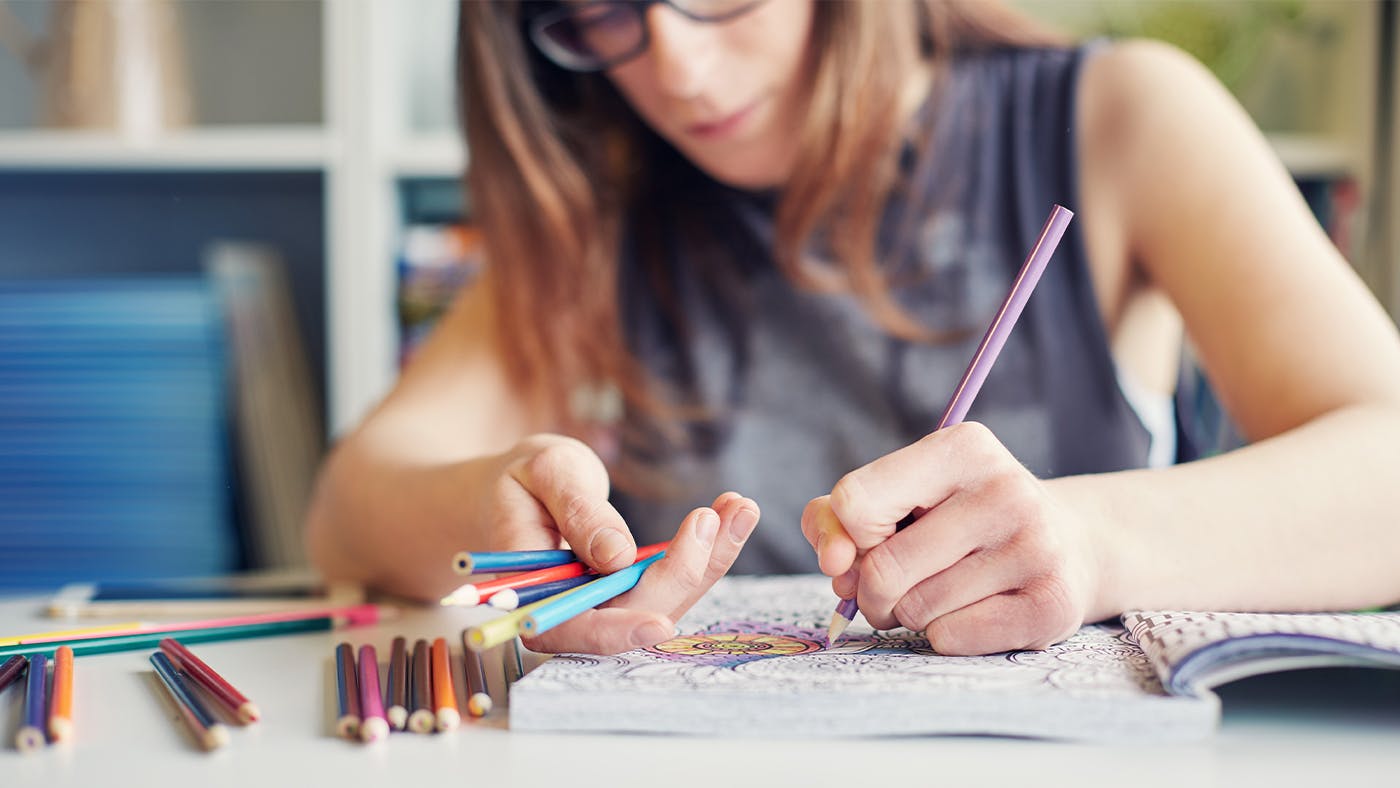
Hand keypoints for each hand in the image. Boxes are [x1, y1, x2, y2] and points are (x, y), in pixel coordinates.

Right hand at [473, 434, 760, 654]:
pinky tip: (734, 511)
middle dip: (684, 572)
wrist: (525, 489)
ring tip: (741, 507)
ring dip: (711, 557)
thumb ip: (577, 512)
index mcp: (534, 596)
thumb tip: (616, 556)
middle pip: (636, 613)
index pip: (573, 628)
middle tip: (716, 517)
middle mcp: (574, 614)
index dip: (617, 632)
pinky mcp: (634, 594)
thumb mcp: (546, 474)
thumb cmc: (526, 479)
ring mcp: (608, 607)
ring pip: (667, 598)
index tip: (660, 624)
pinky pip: (675, 579)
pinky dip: (708, 547)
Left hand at [800, 422, 1097, 654]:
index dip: (849, 535)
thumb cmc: (960, 518)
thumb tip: (834, 563)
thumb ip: (838, 517)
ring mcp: (1036, 548)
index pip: (855, 502)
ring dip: (910, 613)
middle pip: (882, 568)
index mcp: (962, 448)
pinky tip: (974, 610)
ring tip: (943, 591)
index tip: (872, 539)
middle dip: (871, 591)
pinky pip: (951, 638)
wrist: (1070, 544)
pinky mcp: (1052, 604)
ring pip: (915, 609)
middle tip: (891, 588)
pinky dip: (944, 635)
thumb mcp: (902, 494)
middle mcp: (1005, 491)